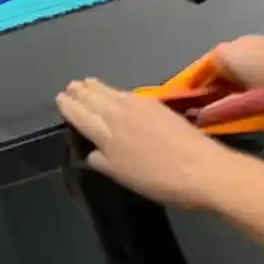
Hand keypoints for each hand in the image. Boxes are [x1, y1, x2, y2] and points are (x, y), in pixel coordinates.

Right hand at [57, 78, 244, 208]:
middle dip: (80, 92)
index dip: (69, 106)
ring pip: (109, 92)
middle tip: (72, 86)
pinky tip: (117, 92)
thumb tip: (91, 152)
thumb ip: (103, 162)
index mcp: (106, 135)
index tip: (61, 98)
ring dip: (95, 87)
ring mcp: (138, 107)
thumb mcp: (124, 178)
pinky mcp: (156, 105)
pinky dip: (115, 90)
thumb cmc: (161, 181)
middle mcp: (117, 115)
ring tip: (87, 82)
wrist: (203, 169)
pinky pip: (127, 93)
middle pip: (93, 98)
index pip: (80, 114)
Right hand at [196, 36, 263, 125]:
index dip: (189, 99)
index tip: (188, 117)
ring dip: (227, 90)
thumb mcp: (251, 105)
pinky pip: (242, 67)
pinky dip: (241, 82)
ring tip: (235, 110)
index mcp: (220, 56)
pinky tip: (253, 96)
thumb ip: (220, 112)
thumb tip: (195, 120)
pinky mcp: (263, 47)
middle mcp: (228, 46)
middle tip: (215, 118)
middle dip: (210, 95)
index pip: (192, 79)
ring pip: (227, 72)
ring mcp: (247, 44)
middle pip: (210, 75)